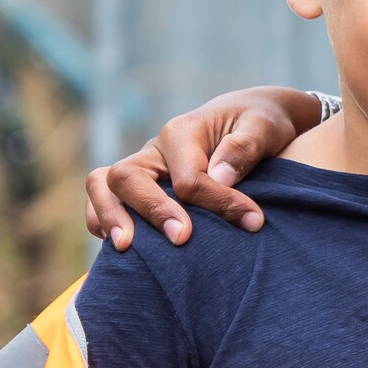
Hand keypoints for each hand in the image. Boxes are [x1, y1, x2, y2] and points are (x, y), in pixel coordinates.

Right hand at [82, 87, 323, 248]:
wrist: (250, 118)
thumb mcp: (264, 126)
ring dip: (110, 216)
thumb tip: (218, 175)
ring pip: (102, 185)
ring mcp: (143, 168)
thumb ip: (244, 147)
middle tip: (181, 239)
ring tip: (126, 248)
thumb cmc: (260, 124)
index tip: (252, 222)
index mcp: (182, 131)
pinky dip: (102, 220)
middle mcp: (154, 150)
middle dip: (151, 210)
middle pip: (127, 177)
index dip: (218, 203)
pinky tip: (120, 248)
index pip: (188, 177)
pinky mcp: (140, 186)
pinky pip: (104, 200)